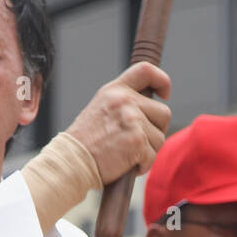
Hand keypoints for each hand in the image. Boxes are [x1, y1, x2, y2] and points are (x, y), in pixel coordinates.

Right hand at [66, 62, 171, 184]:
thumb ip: (122, 104)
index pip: (146, 71)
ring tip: (126, 154)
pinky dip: (142, 165)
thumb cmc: (84, 142)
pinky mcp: (136, 141)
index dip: (162, 81)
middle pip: (163, 113)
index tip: (164, 94)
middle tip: (137, 142)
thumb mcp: (100, 109)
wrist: (72, 160)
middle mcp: (125, 101)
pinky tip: (125, 164)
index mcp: (115, 90)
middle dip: (156, 131)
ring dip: (148, 151)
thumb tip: (148, 110)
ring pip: (160, 137)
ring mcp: (132, 120)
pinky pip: (152, 156)